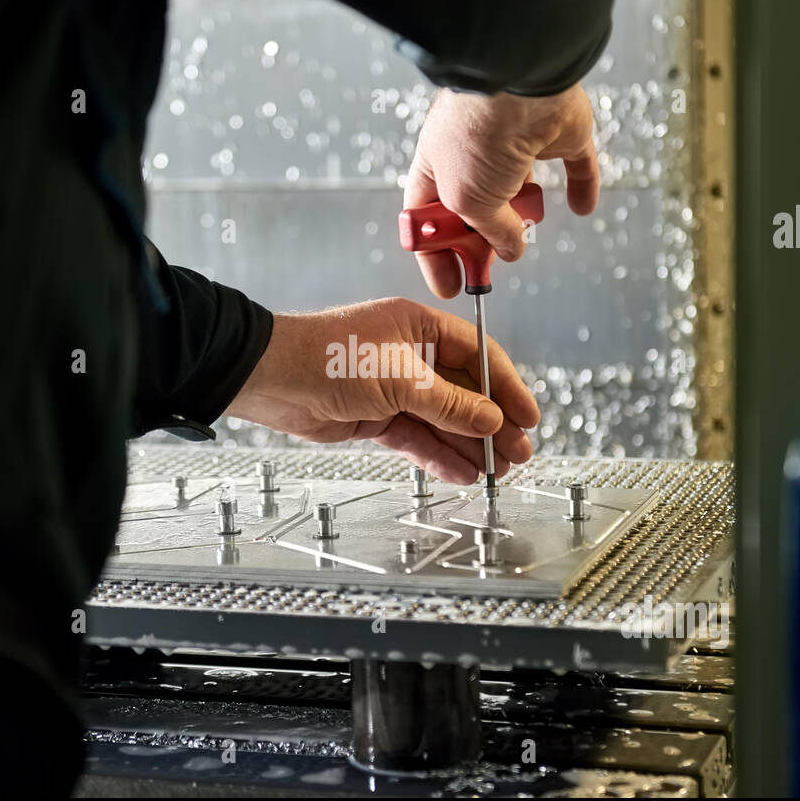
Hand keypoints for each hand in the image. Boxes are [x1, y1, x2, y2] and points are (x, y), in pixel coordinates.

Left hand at [225, 297, 539, 483]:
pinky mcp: (376, 416)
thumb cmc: (329, 357)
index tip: (528, 417)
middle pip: (464, 393)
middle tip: (518, 454)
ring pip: (442, 420)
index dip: (506, 388)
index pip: (479, 357)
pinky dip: (437, 455)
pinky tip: (461, 472)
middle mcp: (411, 355)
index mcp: (421, 328)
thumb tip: (491, 421)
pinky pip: (416, 437)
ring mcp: (393, 387)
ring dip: (469, 445)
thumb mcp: (402, 380)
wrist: (271, 379)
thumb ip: (450, 404)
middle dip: (491, 425)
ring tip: (496, 471)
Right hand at [403, 83, 599, 298]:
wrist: (522, 82)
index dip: (435, 255)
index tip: (450, 284)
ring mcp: (516, 142)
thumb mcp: (466, 202)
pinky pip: (576, 166)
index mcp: (437, 167)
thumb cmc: (477, 134)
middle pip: (474, 209)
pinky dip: (582, 187)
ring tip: (525, 235)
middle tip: (486, 270)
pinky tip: (583, 206)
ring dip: (523, 214)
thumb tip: (510, 249)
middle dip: (480, 242)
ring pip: (520, 188)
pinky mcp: (560, 133)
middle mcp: (473, 154)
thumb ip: (488, 232)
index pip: (428, 220)